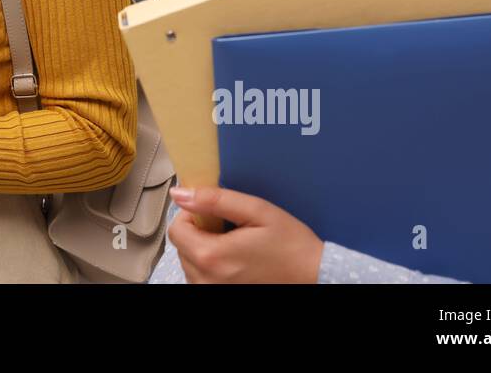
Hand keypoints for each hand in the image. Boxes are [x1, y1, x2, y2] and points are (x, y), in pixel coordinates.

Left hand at [167, 186, 322, 282]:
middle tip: (229, 229)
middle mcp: (207, 280)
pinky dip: (211, 265)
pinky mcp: (220, 296)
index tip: (214, 214)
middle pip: (182, 246)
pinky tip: (235, 260)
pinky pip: (201, 277)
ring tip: (236, 245)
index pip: (176, 229)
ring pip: (190, 262)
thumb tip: (181, 194)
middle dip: (199, 232)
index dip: (192, 214)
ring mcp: (213, 292)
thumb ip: (214, 200)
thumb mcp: (256, 210)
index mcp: (212, 257)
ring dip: (205, 249)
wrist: (314, 275)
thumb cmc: (291, 245)